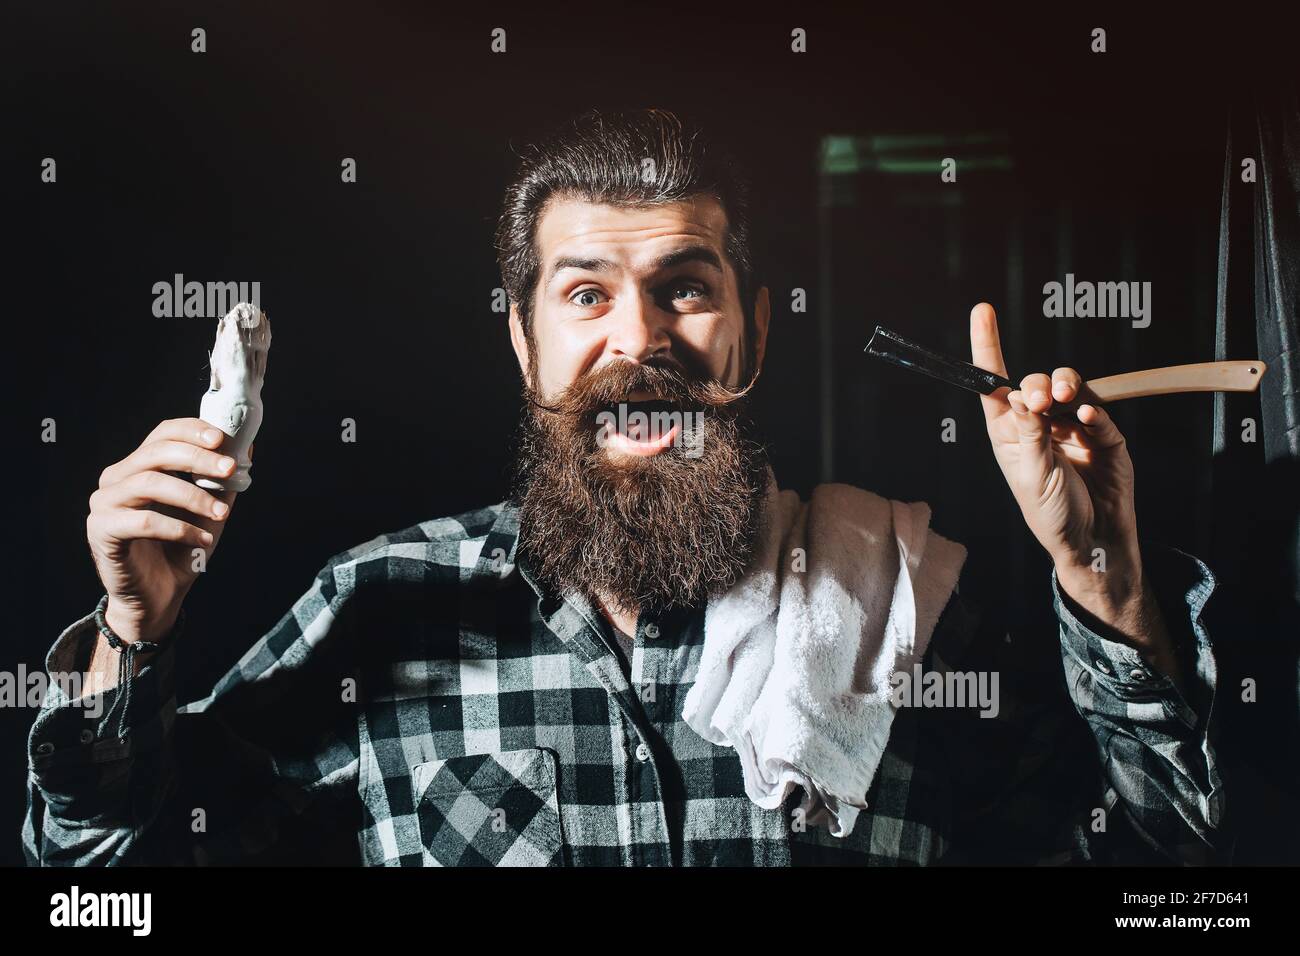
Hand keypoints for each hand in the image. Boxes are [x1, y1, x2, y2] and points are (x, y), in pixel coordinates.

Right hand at [86, 419, 243, 643]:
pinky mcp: (101, 530)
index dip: (192, 430)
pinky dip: (179, 528)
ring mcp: (104, 503)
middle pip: (156, 452)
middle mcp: (116, 479)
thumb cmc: (181, 550)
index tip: (223, 438)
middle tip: (230, 469)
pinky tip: (202, 539)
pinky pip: (143, 521)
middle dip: (198, 458)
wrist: (159, 596)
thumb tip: (246, 446)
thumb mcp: (209, 511)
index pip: (163, 434)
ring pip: (149, 483)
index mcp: (139, 466)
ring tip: (222, 513)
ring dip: (193, 496)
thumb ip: (222, 481)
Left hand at [968, 303, 1159, 642]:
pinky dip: (1092, 408)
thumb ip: (1029, 436)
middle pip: (1033, 382)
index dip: (988, 346)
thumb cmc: (1053, 513)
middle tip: (1040, 399)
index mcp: (1009, 433)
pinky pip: (1098, 409)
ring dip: (1063, 385)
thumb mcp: (1033, 477)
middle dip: (1035, 383)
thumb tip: (1021, 396)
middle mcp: (1038, 424)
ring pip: (1067, 387)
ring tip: (1061, 398)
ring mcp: (1072, 426)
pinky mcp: (1104, 434)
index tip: (983, 310)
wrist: (1094, 540)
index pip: (994, 384)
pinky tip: (1085, 418)